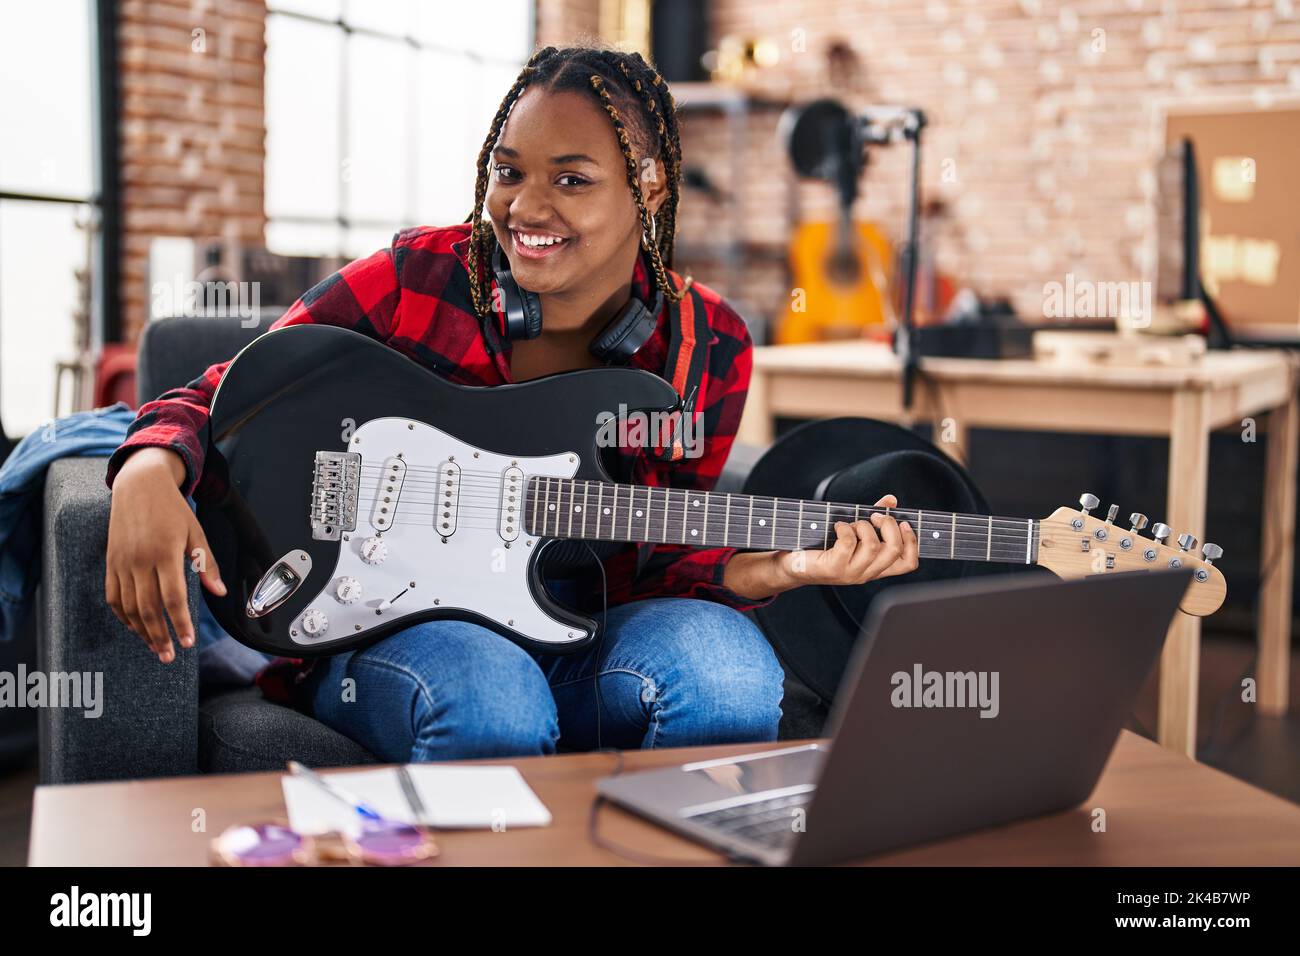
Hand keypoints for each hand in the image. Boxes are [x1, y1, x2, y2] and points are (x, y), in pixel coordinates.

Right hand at [105, 447, 225, 662]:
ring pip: (128, 607)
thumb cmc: (173, 509)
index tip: (189, 642)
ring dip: (141, 631)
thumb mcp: (196, 532)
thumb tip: (220, 592)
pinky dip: (123, 616)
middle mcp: (140, 560)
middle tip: (171, 656)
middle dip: (160, 636)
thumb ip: (206, 563)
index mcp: (165, 552)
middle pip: (148, 608)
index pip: (173, 597)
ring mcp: (122, 562)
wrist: (139, 485)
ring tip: (156, 648)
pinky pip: (113, 596)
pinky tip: (135, 628)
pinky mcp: (110, 562)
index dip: (180, 623)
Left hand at [775, 494, 918, 586]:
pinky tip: (837, 526)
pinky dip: (844, 528)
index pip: (908, 563)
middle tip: (875, 516)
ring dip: (863, 526)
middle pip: (895, 550)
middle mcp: (867, 574)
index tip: (903, 523)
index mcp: (876, 567)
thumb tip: (891, 500)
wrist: (795, 565)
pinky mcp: (834, 568)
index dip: (912, 541)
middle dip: (889, 526)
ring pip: (873, 545)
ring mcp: (852, 573)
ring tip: (851, 524)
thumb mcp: (854, 533)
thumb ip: (874, 518)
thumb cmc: (826, 547)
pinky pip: (848, 542)